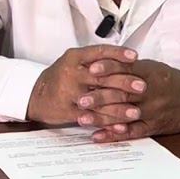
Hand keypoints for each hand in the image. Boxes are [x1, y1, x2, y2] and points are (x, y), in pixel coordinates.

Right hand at [26, 45, 145, 125]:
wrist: (37, 95)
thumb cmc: (62, 76)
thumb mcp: (75, 61)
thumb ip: (97, 59)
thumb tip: (127, 57)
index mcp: (75, 57)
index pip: (99, 52)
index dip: (118, 53)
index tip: (135, 56)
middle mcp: (72, 73)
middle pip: (101, 77)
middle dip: (124, 82)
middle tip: (142, 87)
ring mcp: (69, 92)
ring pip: (98, 100)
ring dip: (119, 107)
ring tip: (136, 112)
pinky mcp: (68, 111)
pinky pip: (91, 118)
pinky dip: (107, 123)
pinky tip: (121, 127)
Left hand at [83, 58, 179, 141]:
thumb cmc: (172, 81)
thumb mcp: (154, 67)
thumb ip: (131, 67)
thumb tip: (104, 62)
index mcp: (151, 74)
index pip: (127, 69)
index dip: (108, 68)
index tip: (90, 68)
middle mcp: (151, 93)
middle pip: (123, 94)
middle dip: (100, 97)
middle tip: (80, 98)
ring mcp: (152, 112)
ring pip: (124, 115)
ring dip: (102, 118)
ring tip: (82, 118)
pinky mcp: (153, 127)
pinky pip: (132, 133)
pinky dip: (114, 135)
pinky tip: (98, 136)